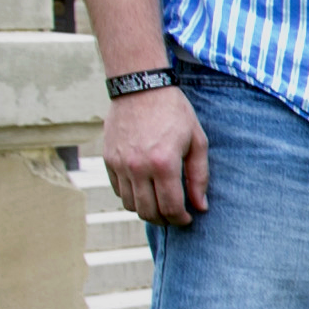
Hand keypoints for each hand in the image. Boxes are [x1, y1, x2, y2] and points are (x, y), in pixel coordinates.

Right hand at [103, 83, 209, 227]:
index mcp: (164, 163)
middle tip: (174, 217)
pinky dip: (131, 196)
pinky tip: (145, 190)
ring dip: (146, 210)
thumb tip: (200, 206)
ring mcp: (120, 164)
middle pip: (148, 211)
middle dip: (164, 220)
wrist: (140, 89)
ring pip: (130, 204)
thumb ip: (199, 176)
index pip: (171, 207)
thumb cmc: (174, 113)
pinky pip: (118, 190)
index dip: (181, 219)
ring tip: (160, 205)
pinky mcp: (108, 159)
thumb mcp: (197, 141)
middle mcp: (138, 167)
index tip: (188, 218)